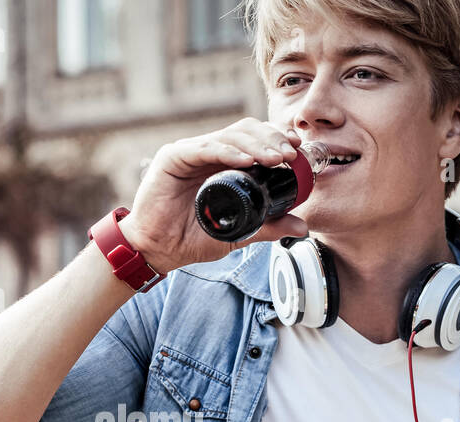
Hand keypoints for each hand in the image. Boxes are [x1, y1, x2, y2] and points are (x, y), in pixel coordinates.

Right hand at [118, 118, 310, 275]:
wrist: (157, 251)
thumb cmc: (190, 239)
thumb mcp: (238, 233)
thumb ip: (268, 227)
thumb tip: (302, 226)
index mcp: (223, 163)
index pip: (254, 140)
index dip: (276, 139)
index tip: (297, 150)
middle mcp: (208, 152)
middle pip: (245, 131)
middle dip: (271, 139)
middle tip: (290, 155)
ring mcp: (190, 152)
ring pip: (229, 136)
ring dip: (256, 144)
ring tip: (276, 158)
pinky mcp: (173, 158)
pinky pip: (204, 149)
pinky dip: (227, 152)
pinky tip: (246, 161)